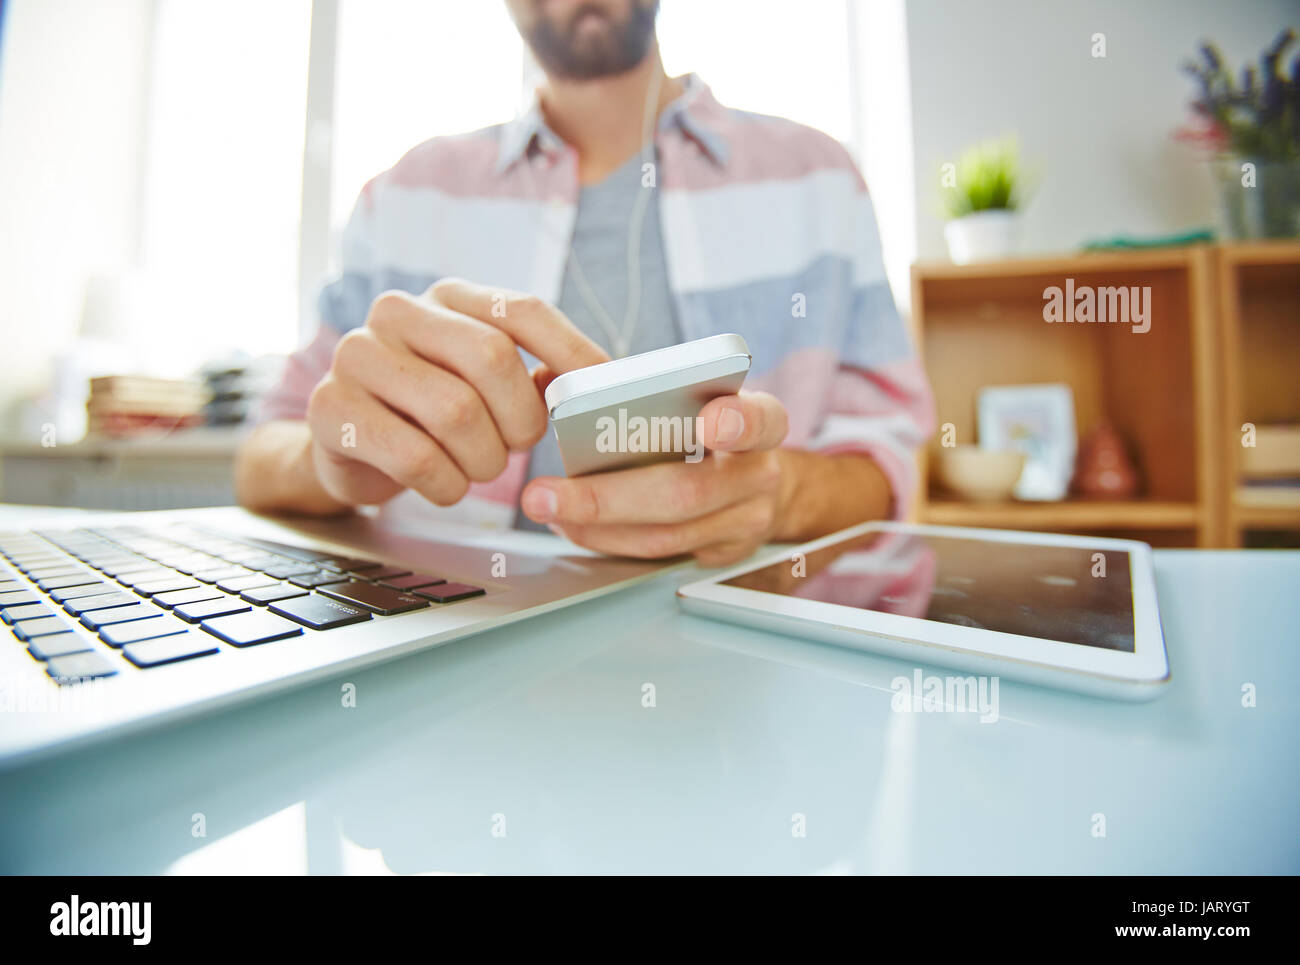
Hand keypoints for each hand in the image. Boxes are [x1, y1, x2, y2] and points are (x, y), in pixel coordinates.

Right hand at [306, 280, 607, 506]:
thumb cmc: (435, 415)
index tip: (600, 392)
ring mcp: (357, 355)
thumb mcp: (487, 385)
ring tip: (476, 469)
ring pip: (455, 412)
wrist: (351, 449)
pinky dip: (446, 484)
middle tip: (515, 448)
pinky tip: (444, 484)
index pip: (522, 309)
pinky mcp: (331, 408)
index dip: (571, 352)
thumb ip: (536, 374)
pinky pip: (414, 457)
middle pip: (491, 358)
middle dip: (519, 419)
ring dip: (483, 460)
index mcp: (448, 297)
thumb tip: (603, 381)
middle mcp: (398, 312)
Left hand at [519, 391, 793, 565]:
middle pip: (687, 491)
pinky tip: (572, 523)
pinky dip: (607, 539)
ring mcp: (745, 521)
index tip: (709, 422)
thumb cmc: (707, 428)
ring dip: (594, 525)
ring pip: (665, 535)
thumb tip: (549, 378)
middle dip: (606, 497)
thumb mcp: (695, 397)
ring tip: (545, 508)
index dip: (738, 422)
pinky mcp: (723, 554)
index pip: (762, 420)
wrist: (753, 482)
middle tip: (544, 493)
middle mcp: (758, 474)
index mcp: (760, 422)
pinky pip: (658, 554)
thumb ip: (642, 385)